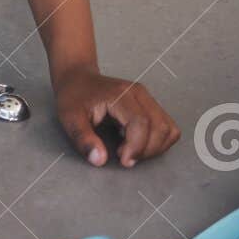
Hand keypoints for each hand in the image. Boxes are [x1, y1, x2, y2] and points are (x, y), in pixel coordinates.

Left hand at [53, 68, 179, 166]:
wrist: (77, 78)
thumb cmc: (73, 96)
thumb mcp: (69, 117)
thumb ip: (83, 139)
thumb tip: (99, 160)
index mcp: (120, 94)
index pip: (141, 123)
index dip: (136, 147)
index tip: (123, 160)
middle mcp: (139, 93)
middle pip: (160, 128)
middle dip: (145, 150)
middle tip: (123, 156)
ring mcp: (147, 98)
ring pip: (168, 129)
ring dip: (155, 147)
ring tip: (130, 149)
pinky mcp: (151, 105)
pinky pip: (168, 128)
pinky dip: (159, 142)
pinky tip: (137, 142)